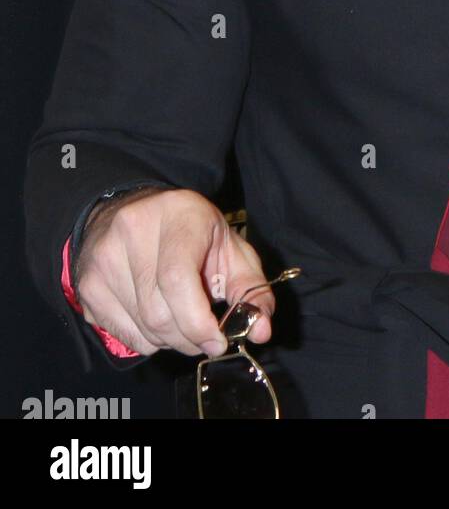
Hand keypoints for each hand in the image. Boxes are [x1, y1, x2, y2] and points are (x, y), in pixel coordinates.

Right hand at [73, 187, 274, 357]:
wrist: (134, 209)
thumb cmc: (191, 231)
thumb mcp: (230, 247)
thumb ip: (251, 288)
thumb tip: (260, 330)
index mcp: (178, 216)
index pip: (178, 280)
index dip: (197, 321)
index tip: (217, 341)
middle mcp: (133, 231)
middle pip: (159, 312)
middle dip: (188, 337)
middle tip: (203, 335)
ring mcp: (104, 258)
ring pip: (142, 327)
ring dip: (169, 339)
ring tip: (181, 318)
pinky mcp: (86, 283)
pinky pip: (122, 333)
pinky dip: (147, 339)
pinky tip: (156, 317)